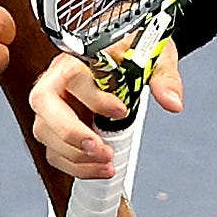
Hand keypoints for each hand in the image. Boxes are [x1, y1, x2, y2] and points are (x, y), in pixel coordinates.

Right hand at [25, 43, 177, 178]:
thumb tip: (171, 101)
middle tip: (100, 148)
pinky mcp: (58, 128)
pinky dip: (75, 166)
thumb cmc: (128, 48)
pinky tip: (99, 168)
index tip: (121, 110)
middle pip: (44, 106)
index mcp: (76, 58)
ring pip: (46, 133)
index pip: (72, 77)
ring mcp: (53, 106)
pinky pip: (55, 152)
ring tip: (107, 161)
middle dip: (71, 133)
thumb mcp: (151, 55)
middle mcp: (57, 80)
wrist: (120, 52)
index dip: (95, 98)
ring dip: (75, 155)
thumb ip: (163, 77)